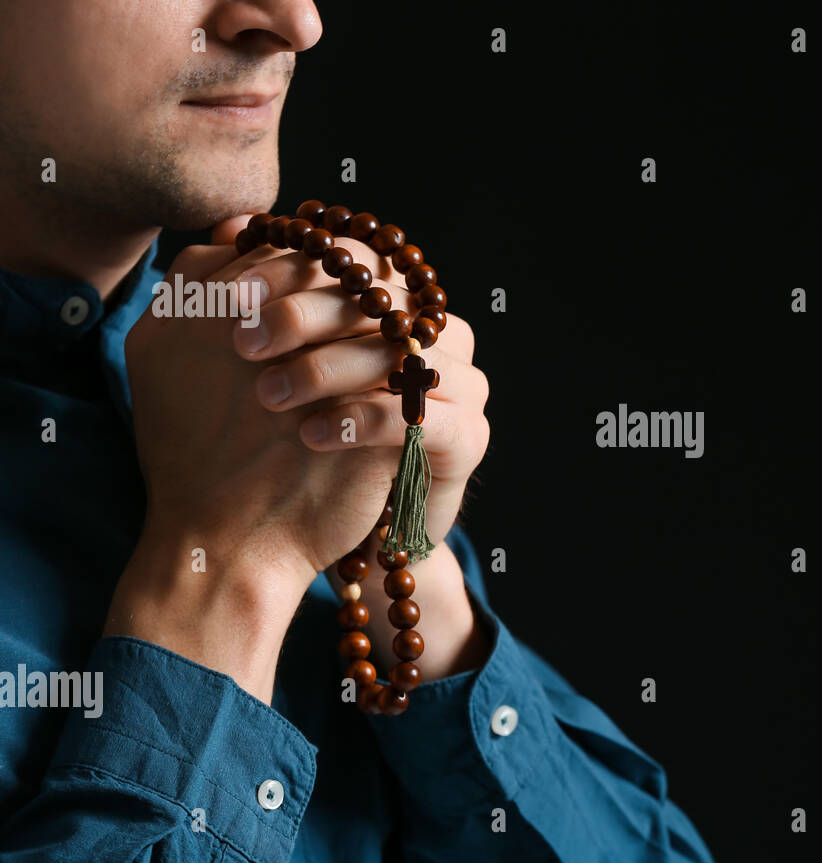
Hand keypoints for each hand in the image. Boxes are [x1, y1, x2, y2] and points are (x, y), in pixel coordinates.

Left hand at [224, 221, 491, 685]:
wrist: (333, 533)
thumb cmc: (288, 441)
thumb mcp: (261, 366)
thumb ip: (251, 303)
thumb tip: (222, 236)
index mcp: (389, 304)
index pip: (353, 256)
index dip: (292, 266)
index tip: (229, 293)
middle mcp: (431, 333)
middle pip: (380, 297)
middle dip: (305, 313)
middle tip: (243, 343)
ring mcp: (456, 383)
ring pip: (401, 352)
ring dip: (330, 368)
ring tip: (267, 396)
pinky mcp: (465, 437)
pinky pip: (419, 415)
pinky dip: (364, 419)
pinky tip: (312, 435)